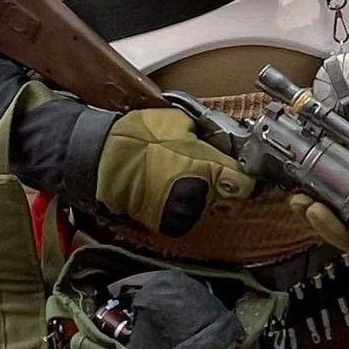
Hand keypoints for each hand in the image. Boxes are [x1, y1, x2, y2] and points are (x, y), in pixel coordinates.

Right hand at [96, 107, 253, 236]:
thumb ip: (206, 135)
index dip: (244, 173)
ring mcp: (188, 213)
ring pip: (212, 206)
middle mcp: (203, 196)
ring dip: (207, 194)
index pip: (246, 182)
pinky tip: (174, 189)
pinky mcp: (172, 225)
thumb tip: (219, 141)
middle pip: (232, 196)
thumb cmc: (137, 138)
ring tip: (185, 176)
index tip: (239, 166)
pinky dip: (187, 204)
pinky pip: (191, 214)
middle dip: (225, 182)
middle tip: (209, 167)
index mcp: (209, 168)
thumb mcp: (179, 122)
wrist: (102, 162)